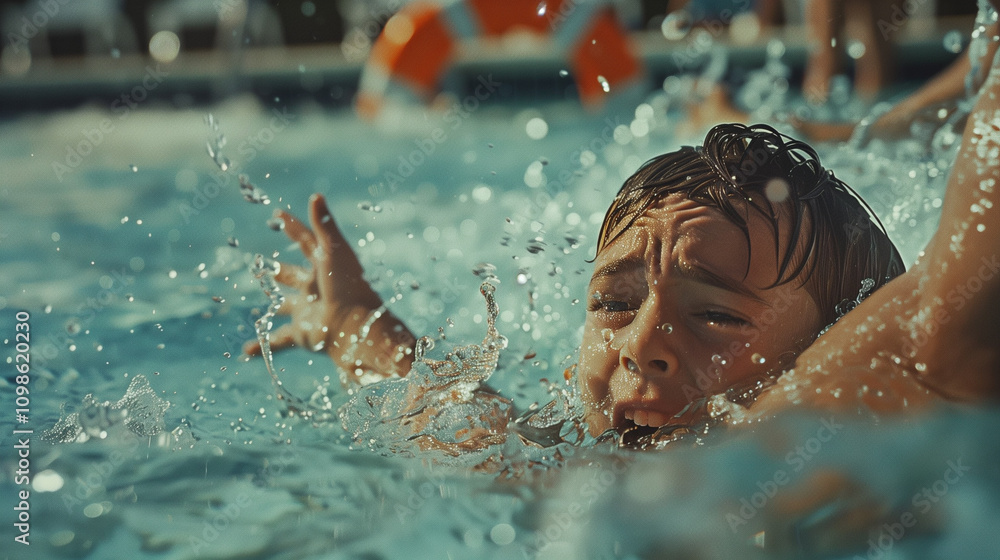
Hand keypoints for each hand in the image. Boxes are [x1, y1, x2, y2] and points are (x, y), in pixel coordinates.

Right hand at [243, 194, 415, 383]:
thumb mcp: (334, 251)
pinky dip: (263, 345)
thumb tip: (315, 195)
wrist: (355, 327)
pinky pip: (278, 339)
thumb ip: (323, 225)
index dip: (293, 227)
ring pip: (285, 307)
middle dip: (279, 271)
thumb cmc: (348, 285)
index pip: (306, 242)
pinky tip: (248, 350)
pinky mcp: (301, 332)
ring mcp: (307, 310)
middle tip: (261, 264)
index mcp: (324, 265)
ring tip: (261, 309)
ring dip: (273, 307)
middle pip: (292, 276)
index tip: (279, 215)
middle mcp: (315, 287)